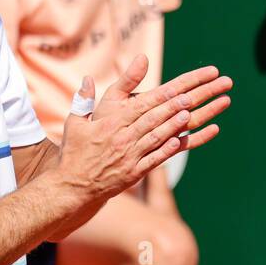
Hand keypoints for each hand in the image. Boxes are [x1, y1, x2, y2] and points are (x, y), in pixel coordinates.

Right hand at [57, 56, 231, 209]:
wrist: (72, 187)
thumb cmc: (74, 152)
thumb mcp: (76, 121)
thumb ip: (85, 99)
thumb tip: (89, 77)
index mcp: (110, 123)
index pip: (141, 104)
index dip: (162, 95)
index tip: (179, 87)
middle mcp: (121, 137)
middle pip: (153, 117)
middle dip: (174, 106)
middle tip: (193, 95)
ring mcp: (129, 156)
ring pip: (156, 136)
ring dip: (174, 125)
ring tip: (191, 113)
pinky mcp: (133, 173)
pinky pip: (153, 159)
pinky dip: (167, 150)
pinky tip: (181, 140)